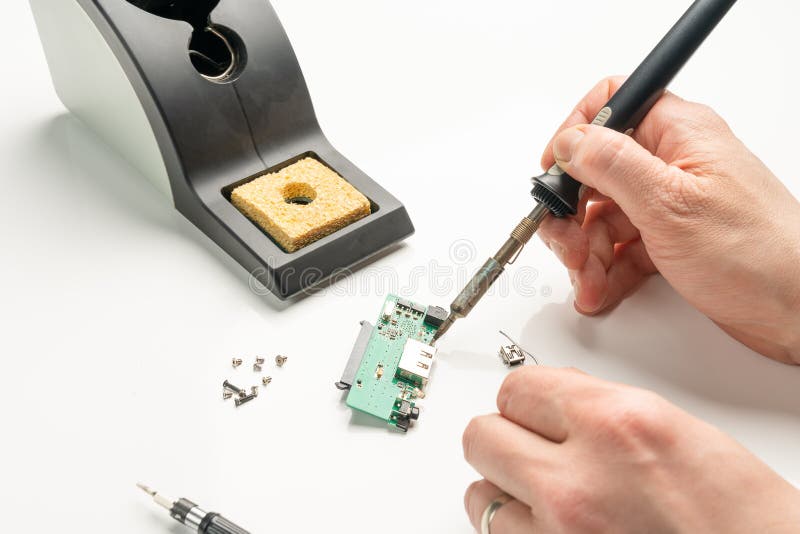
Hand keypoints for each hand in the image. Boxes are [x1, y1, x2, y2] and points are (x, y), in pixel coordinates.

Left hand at [463, 367, 799, 532]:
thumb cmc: (739, 514)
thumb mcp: (671, 428)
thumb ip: (600, 406)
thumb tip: (556, 399)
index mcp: (613, 424)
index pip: (516, 388)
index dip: (523, 396)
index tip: (529, 404)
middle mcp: (577, 479)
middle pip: (481, 434)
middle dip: (502, 433)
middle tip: (524, 440)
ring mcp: (559, 533)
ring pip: (479, 491)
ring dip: (503, 484)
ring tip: (539, 487)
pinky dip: (515, 527)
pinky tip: (547, 521)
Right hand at [537, 77, 799, 363]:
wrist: (799, 310)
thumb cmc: (758, 253)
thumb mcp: (671, 204)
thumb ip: (613, 165)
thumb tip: (570, 141)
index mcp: (678, 134)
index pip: (613, 104)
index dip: (575, 134)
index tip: (554, 172)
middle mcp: (672, 164)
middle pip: (596, 171)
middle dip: (574, 213)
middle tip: (570, 244)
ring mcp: (670, 204)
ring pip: (603, 216)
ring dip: (585, 251)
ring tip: (589, 281)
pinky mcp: (670, 240)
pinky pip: (619, 247)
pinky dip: (604, 271)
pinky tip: (602, 291)